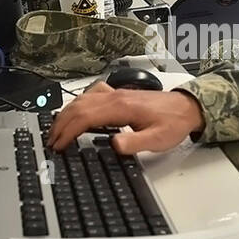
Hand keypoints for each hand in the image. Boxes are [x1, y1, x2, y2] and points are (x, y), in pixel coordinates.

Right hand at [47, 83, 205, 155]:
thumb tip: (113, 144)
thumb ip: (135, 142)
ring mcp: (116, 94)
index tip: (58, 145)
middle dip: (61, 124)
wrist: (187, 107)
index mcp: (121, 107)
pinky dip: (77, 104)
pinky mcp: (118, 95)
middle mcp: (115, 97)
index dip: (68, 131)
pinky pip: (91, 95)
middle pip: (78, 106)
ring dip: (66, 114)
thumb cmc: (173, 122)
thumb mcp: (157, 140)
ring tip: (57, 130)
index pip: (85, 117)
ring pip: (82, 99)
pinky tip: (76, 112)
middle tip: (51, 141)